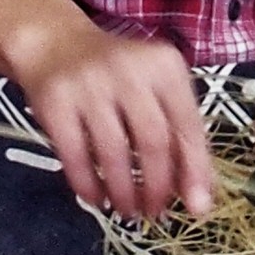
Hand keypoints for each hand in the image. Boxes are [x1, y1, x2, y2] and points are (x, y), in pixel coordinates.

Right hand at [11, 26, 214, 220]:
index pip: (187, 123)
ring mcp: (90, 84)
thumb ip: (179, 133)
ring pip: (113, 151)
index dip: (194, 169)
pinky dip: (88, 184)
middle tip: (156, 212)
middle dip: (156, 186)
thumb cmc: (117, 74)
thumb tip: (198, 193)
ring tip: (127, 209)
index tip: (198, 205)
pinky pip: (75, 154)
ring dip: (123, 191)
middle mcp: (129, 70)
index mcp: (164, 66)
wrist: (55, 43)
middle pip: (152, 139)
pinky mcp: (56, 101)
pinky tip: (96, 198)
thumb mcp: (155, 88)